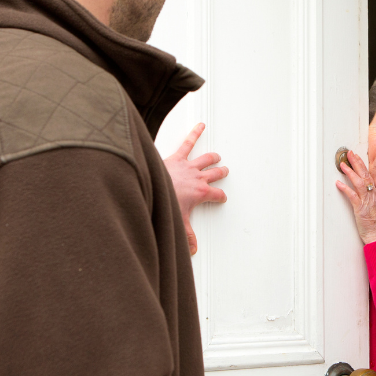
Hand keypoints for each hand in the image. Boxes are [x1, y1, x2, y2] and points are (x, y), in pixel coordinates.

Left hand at [163, 123, 228, 254]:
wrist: (152, 186)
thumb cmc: (164, 201)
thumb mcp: (178, 222)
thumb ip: (187, 237)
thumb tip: (192, 250)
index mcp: (201, 193)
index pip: (218, 195)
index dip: (222, 197)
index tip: (222, 198)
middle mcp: (198, 178)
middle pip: (216, 174)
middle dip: (221, 173)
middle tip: (224, 171)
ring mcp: (189, 166)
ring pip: (207, 159)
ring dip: (213, 157)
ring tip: (216, 156)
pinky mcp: (178, 157)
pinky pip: (188, 143)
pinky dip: (195, 133)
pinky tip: (200, 125)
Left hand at [334, 150, 375, 244]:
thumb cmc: (375, 224)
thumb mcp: (374, 208)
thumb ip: (369, 198)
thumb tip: (362, 192)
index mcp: (375, 194)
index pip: (368, 176)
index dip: (362, 165)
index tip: (356, 156)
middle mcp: (372, 195)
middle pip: (365, 175)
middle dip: (356, 162)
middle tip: (349, 153)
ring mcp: (367, 202)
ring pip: (359, 183)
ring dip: (350, 172)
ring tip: (342, 165)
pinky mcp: (361, 209)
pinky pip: (353, 196)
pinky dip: (345, 188)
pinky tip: (338, 183)